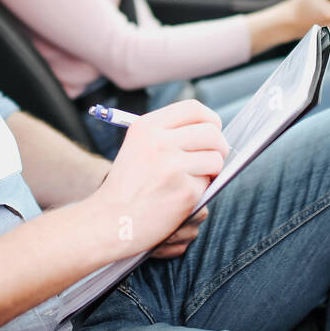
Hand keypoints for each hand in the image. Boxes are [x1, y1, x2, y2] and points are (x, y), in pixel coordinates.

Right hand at [92, 100, 228, 259]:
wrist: (110, 221)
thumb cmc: (126, 187)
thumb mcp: (137, 146)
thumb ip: (167, 133)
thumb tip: (210, 130)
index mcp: (146, 126)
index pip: (193, 108)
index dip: (210, 119)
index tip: (213, 130)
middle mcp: (159, 142)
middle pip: (211, 132)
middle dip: (219, 146)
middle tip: (213, 158)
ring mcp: (172, 166)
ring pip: (216, 158)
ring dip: (211, 171)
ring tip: (193, 180)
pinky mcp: (185, 191)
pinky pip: (208, 184)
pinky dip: (200, 192)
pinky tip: (179, 198)